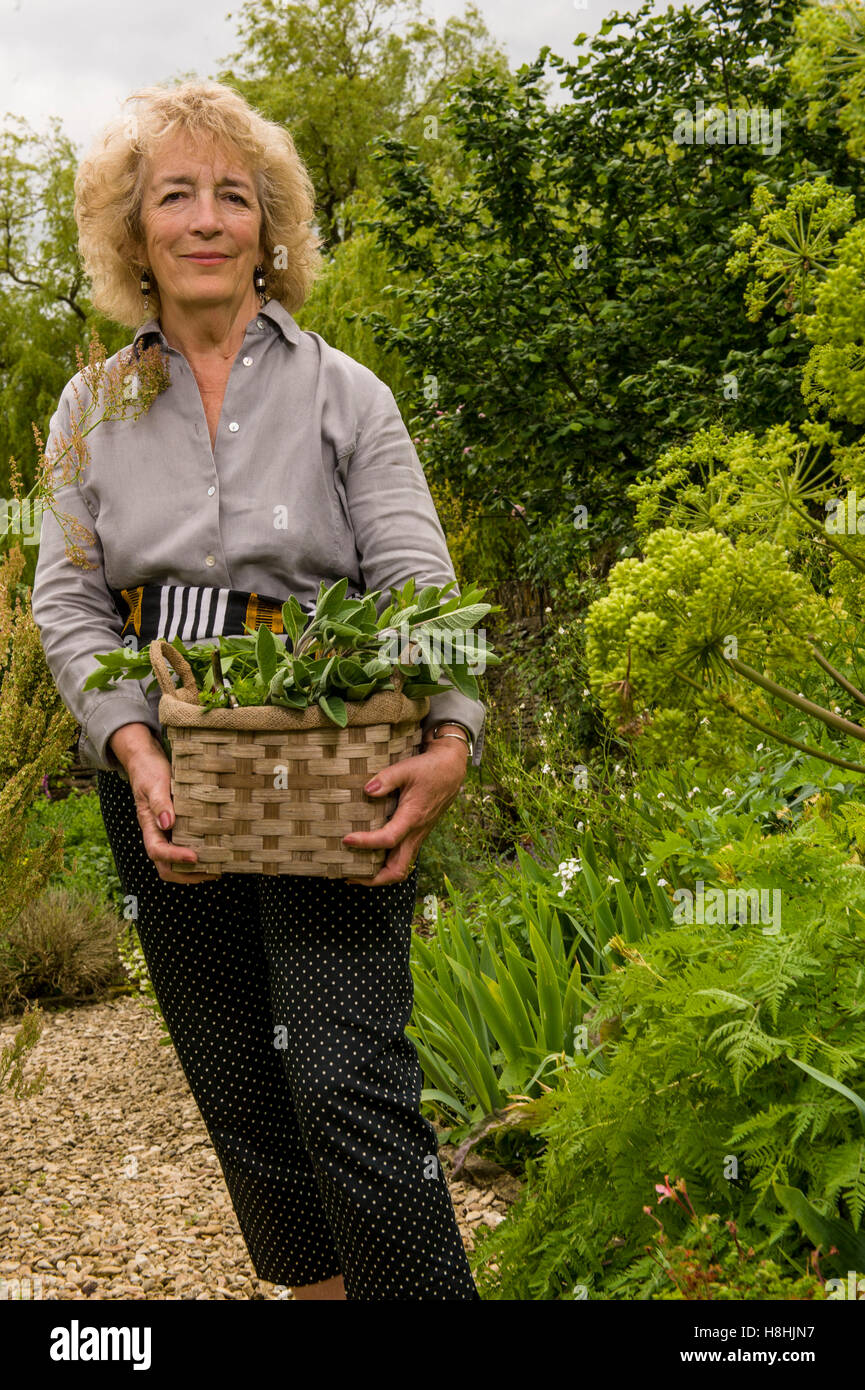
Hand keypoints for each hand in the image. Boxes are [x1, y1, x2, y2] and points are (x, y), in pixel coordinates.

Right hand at [124, 734, 221, 885]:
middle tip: (212, 872)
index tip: (195, 857)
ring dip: (194, 870)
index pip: (157, 851)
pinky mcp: (178, 827)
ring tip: (218, 867)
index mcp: (149, 825)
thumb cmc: (149, 771)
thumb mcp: (154, 783)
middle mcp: (157, 833)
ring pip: (175, 862)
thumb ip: (160, 803)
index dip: (175, 858)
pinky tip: (217, 851)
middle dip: (187, 875)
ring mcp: (167, 832)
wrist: (146, 761)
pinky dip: (200, 855)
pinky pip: (185, 847)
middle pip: (165, 866)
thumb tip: (167, 824)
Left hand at [342, 737, 468, 886]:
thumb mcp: (407, 768)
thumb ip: (386, 778)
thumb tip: (367, 790)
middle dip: (373, 879)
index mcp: (412, 817)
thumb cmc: (429, 768)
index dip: (366, 842)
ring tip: (355, 872)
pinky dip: (385, 864)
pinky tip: (369, 856)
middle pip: (398, 870)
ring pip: (401, 868)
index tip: (346, 839)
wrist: (451, 770)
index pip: (388, 839)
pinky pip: (402, 857)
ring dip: (379, 875)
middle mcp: (416, 832)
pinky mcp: (417, 834)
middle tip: (349, 876)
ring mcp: (417, 836)